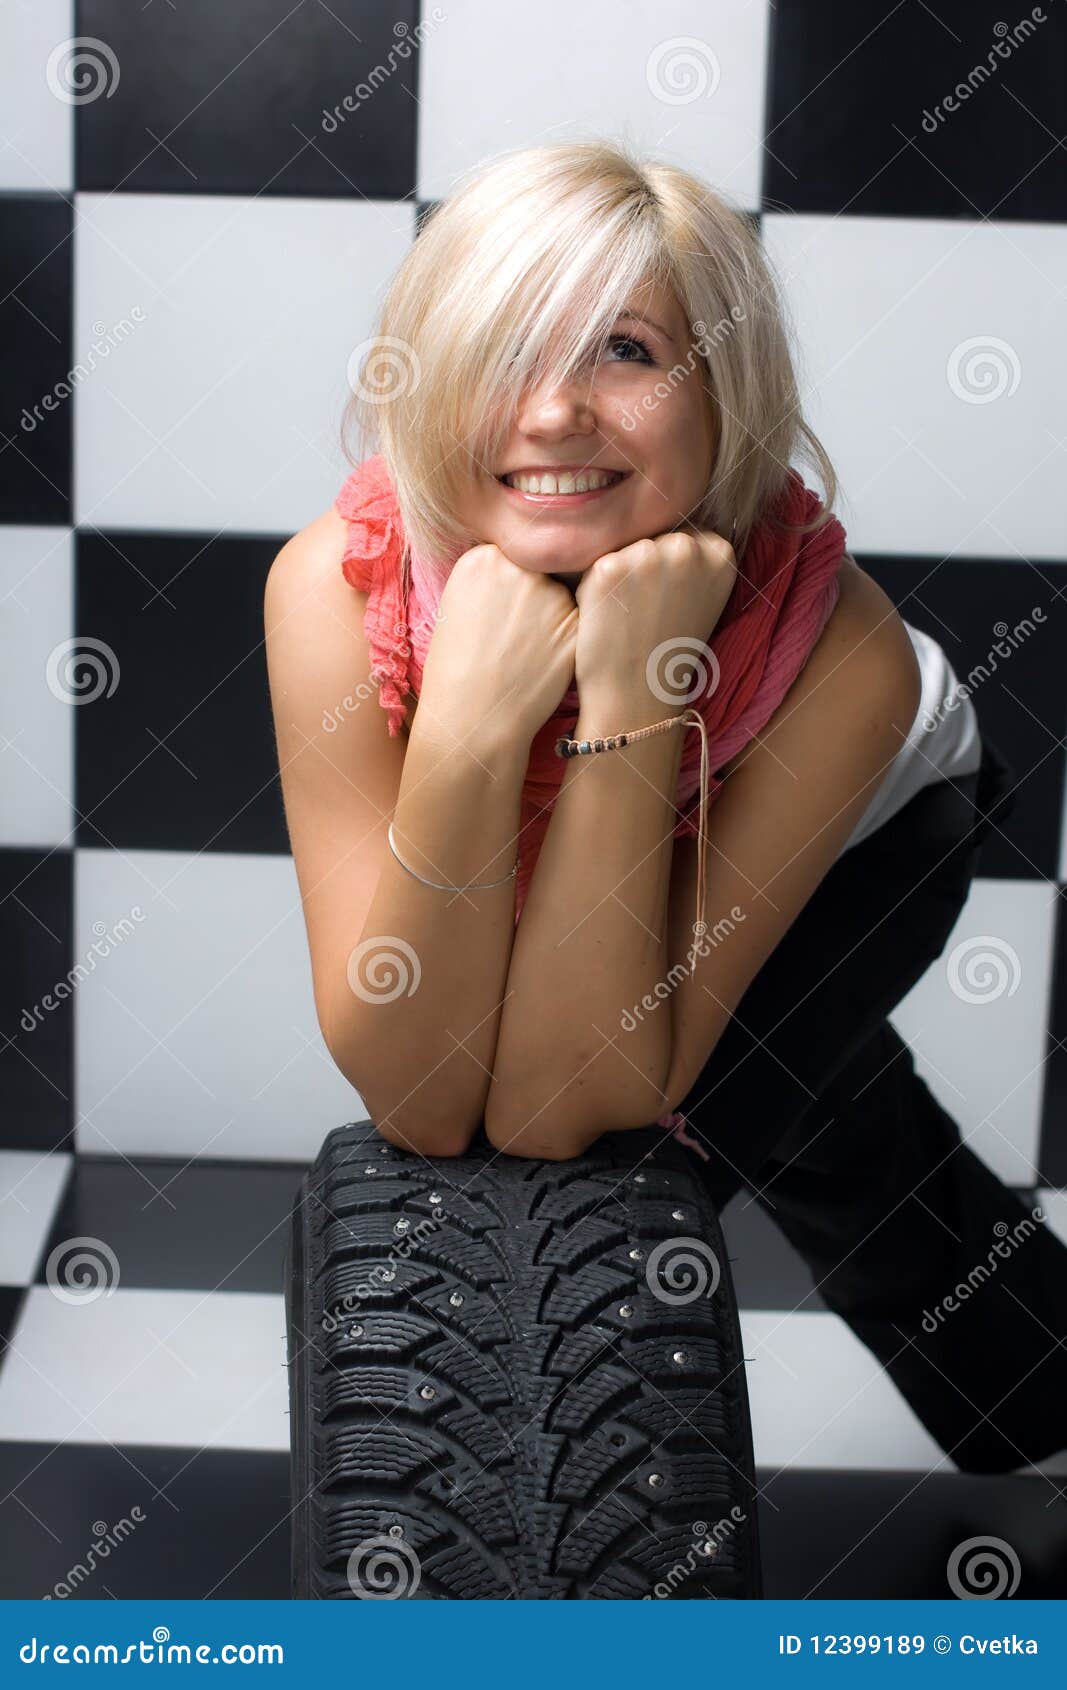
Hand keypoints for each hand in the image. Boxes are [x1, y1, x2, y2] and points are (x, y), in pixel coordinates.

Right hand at [419, 543, 579, 747]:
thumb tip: (520, 573)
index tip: (500, 613)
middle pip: (540, 571)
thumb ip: (490, 582)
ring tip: (527, 652)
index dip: (509, 589)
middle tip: (516, 635)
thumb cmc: (456, 672)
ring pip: (563, 596)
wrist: (473, 717)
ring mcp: (550, 594)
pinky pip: (579, 622)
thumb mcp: (455, 609)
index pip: (513, 558)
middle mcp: (517, 567)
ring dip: (553, 618)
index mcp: (481, 558)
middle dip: (534, 597)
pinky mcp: (577, 623)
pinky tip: (544, 662)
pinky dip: (567, 640)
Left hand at [574, 529, 736, 710]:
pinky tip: (607, 616)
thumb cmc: (669, 649)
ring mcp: (647, 555)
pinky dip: (594, 587)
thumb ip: (697, 559)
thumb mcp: (704, 597)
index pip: (687, 535)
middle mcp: (687, 547)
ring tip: (628, 615)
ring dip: (619, 573)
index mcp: (720, 551)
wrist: (639, 695)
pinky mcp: (609, 568)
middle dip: (645, 566)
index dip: (671, 568)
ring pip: (625, 547)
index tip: (671, 600)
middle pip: (654, 537)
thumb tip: (674, 526)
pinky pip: (595, 563)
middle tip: (647, 611)